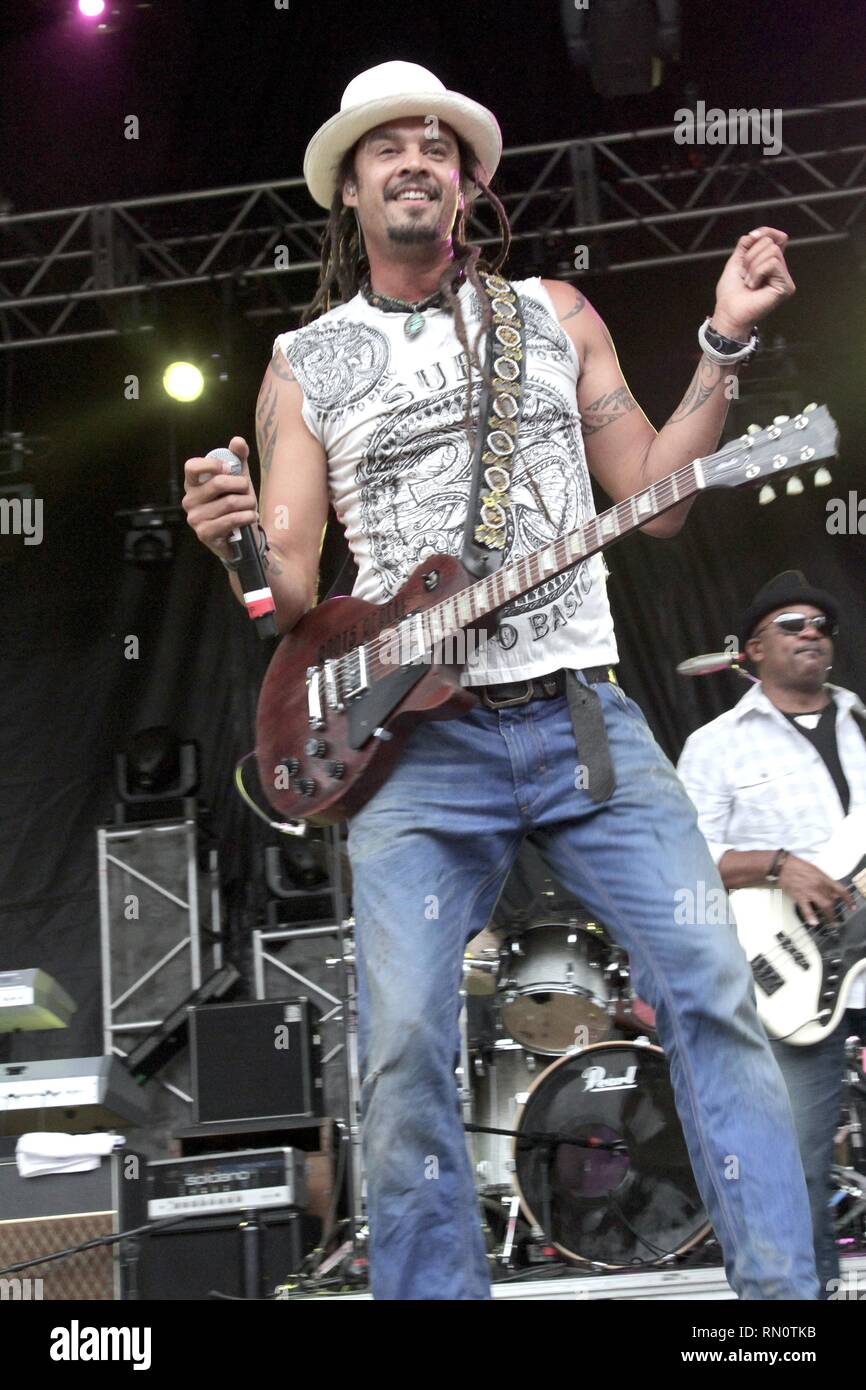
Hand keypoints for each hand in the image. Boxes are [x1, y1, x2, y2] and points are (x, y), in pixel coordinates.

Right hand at [182, 435, 257, 563]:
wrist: (243, 537)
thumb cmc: (237, 505)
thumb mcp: (238, 480)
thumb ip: (238, 459)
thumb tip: (237, 441)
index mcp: (193, 484)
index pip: (192, 466)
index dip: (212, 464)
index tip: (229, 469)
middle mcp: (189, 500)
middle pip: (219, 483)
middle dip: (242, 486)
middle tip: (248, 493)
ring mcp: (195, 518)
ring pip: (230, 502)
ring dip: (248, 504)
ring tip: (250, 507)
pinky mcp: (204, 534)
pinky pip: (231, 519)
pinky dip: (247, 517)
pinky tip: (250, 517)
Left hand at [711, 226, 794, 338]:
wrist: (728, 311)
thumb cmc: (731, 293)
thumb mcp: (736, 261)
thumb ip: (746, 244)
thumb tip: (756, 233)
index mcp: (769, 262)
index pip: (776, 237)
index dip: (765, 232)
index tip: (751, 238)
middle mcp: (779, 269)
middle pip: (770, 243)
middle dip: (751, 256)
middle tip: (746, 275)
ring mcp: (784, 278)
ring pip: (772, 252)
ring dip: (753, 267)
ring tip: (749, 282)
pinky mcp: (786, 286)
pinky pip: (772, 264)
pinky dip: (758, 272)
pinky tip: (754, 286)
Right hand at [777, 853, 853, 924]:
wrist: (783, 866)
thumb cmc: (798, 866)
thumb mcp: (816, 871)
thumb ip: (825, 882)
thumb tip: (832, 893)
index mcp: (824, 878)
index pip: (841, 890)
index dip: (848, 899)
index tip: (852, 906)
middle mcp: (819, 885)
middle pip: (832, 901)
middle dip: (835, 912)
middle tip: (836, 920)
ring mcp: (809, 891)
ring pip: (824, 906)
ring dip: (828, 916)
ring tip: (830, 924)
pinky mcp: (799, 896)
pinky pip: (806, 908)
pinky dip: (810, 916)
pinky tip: (814, 922)